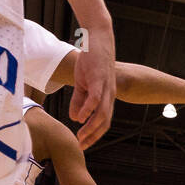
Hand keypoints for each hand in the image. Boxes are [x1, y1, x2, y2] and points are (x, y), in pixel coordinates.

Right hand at [71, 23, 115, 148]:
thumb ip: (79, 100)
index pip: (103, 121)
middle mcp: (109, 95)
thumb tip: (75, 118)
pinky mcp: (100, 77)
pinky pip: (96, 97)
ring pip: (102, 113)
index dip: (94, 134)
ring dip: (91, 127)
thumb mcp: (83, 83)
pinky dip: (89, 109)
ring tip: (80, 136)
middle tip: (82, 147)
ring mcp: (106, 87)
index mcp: (106, 97)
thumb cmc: (91, 60)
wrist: (98, 38)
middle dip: (93, 136)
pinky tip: (80, 118)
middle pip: (105, 121)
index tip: (83, 145)